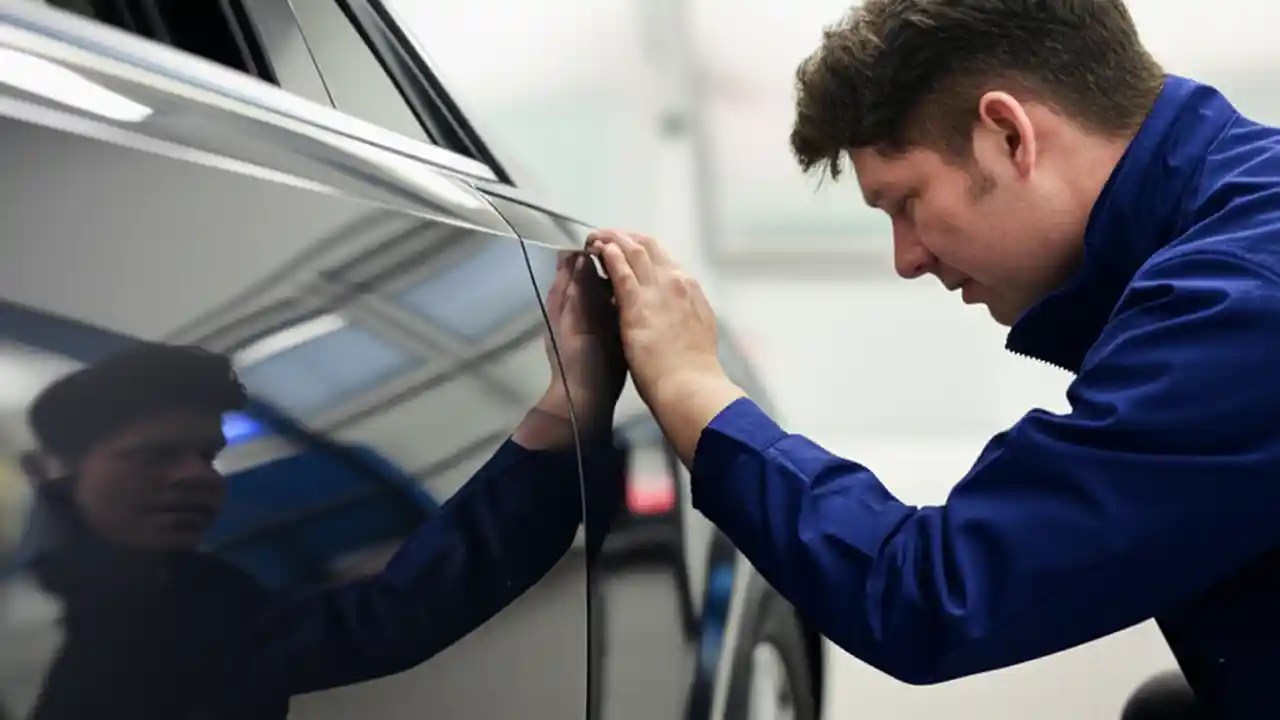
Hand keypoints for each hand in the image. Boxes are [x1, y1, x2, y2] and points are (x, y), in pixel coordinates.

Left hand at [517, 252, 626, 448]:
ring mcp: (590, 316)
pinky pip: (614, 303)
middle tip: (634, 256)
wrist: (587, 399)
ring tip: (642, 272)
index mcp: (563, 296)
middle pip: (590, 270)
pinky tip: (641, 297)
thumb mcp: (578, 319)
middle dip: (608, 260)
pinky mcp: (605, 330)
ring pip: (604, 286)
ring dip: (618, 279)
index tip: (613, 242)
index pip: (572, 259)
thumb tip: (582, 253)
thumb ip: (579, 287)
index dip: (591, 248)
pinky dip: (623, 297)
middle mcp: (575, 301)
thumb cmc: (580, 359)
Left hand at [587, 230, 744, 465]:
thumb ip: (687, 308)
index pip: (661, 256)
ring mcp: (656, 290)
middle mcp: (674, 281)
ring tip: (596, 237)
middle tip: (606, 235)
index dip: (641, 247)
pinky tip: (597, 250)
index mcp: (689, 288)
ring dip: (612, 239)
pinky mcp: (636, 304)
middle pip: (646, 246)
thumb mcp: (699, 326)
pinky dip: (608, 256)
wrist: (690, 385)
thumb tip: (681, 301)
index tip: (627, 246)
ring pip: (632, 251)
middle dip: (624, 236)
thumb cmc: (695, 365)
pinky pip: (620, 270)